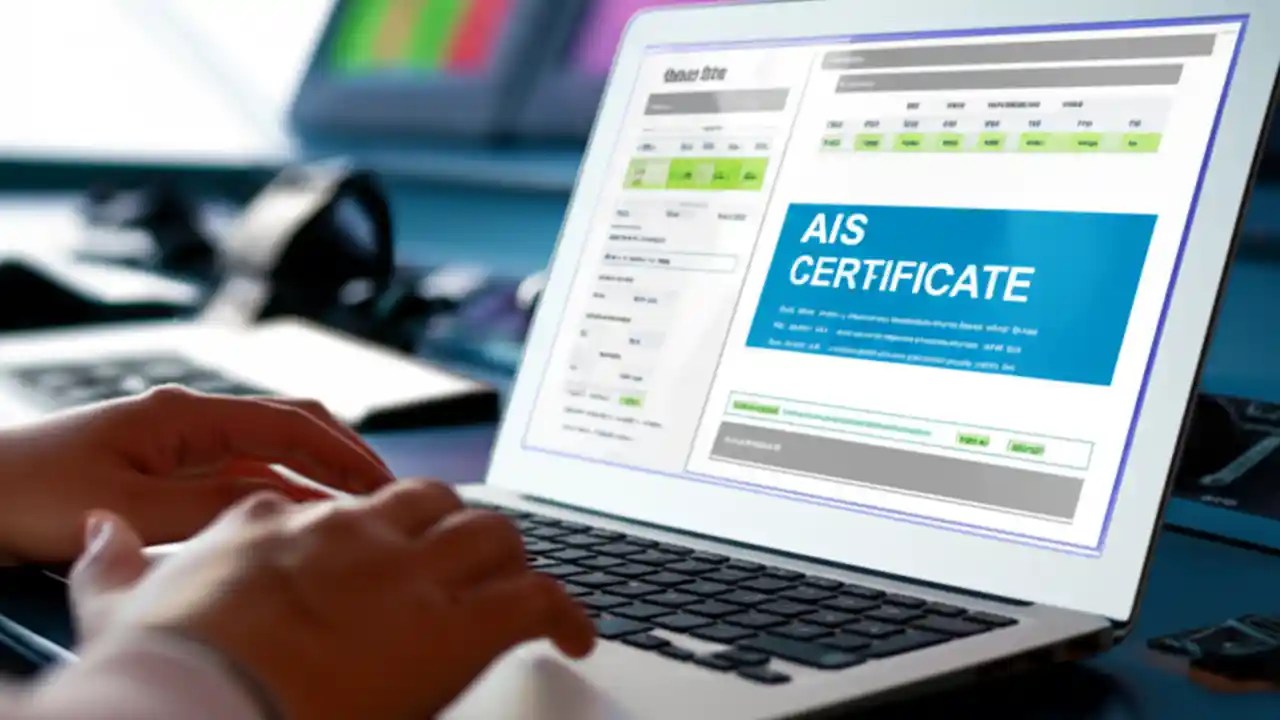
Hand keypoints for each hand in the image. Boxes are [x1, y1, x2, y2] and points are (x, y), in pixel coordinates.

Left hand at [0, 385, 392, 561]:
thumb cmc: (28, 492)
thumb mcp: (131, 506)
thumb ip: (212, 505)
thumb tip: (283, 502)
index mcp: (184, 414)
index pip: (288, 423)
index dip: (344, 453)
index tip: (384, 481)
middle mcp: (186, 420)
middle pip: (288, 425)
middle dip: (342, 454)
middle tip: (386, 490)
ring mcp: (174, 442)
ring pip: (265, 452)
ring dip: (312, 474)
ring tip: (353, 507)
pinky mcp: (160, 468)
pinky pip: (236, 473)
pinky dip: (277, 489)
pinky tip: (292, 516)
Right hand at [69, 482, 595, 719]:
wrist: (197, 704)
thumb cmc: (160, 668)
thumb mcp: (118, 606)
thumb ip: (115, 567)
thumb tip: (102, 532)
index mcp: (288, 528)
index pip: (352, 503)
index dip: (382, 525)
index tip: (389, 544)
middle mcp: (359, 535)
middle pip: (435, 504)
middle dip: (454, 530)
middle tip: (465, 566)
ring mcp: (414, 574)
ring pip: (492, 535)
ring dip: (509, 562)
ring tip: (519, 593)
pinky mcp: (460, 626)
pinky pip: (538, 599)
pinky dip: (567, 613)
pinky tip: (575, 636)